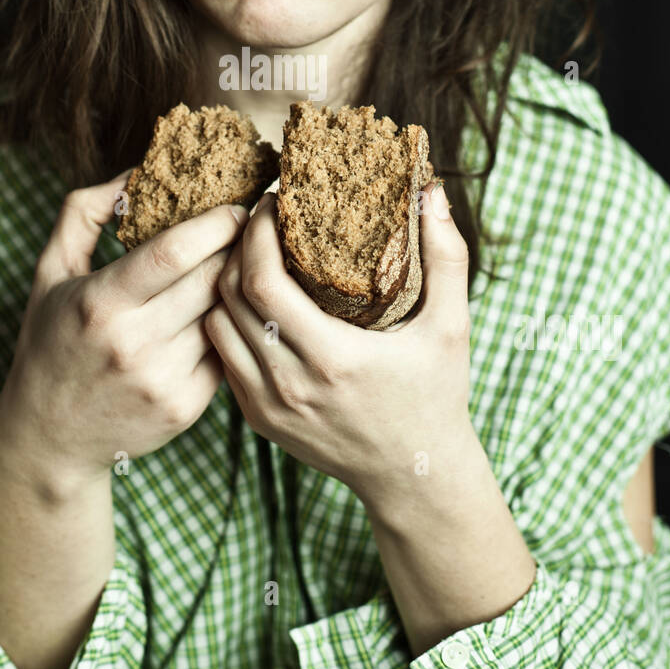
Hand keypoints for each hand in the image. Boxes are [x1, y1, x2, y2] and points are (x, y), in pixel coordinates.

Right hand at [0, 174, 247, 488]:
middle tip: (254, 228)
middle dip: (238, 248)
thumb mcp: (51, 272)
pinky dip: (230, 327)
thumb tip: (135, 172)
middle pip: (211, 280)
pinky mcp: (185, 407)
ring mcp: (163, 380)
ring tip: (249, 265)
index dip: (215, 223)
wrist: (50, 437)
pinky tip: (229, 312)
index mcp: (101, 303)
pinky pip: (225, 351)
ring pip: (225, 315)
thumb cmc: (51, 342)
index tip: (236, 206)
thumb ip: (84, 212)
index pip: (174, 252)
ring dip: (240, 287)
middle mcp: (134, 344)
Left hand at [204, 183, 476, 505]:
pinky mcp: (259, 420)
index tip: (272, 203)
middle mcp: (290, 385)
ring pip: (217, 326)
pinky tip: (252, 300)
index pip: (262, 283)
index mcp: (332, 358)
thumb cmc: (436, 397)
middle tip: (258, 218)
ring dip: (226, 284)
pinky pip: (224, 357)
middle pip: (229, 298)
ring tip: (252, 254)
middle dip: (237, 248)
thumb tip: (432, 192)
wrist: (414, 477)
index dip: (257, 235)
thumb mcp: (452, 328)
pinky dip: (228, 321)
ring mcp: (268, 407)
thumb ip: (446, 258)